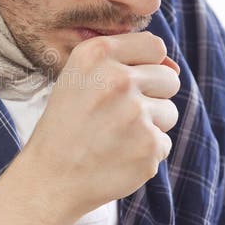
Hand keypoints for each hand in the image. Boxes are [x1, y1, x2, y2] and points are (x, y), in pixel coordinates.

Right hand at [21, 32, 180, 220]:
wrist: (49, 178)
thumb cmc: (67, 125)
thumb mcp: (79, 78)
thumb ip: (123, 62)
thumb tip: (174, 68)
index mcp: (97, 54)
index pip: (154, 46)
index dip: (145, 66)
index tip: (124, 86)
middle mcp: (117, 79)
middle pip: (169, 79)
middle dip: (152, 97)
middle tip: (117, 116)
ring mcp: (135, 113)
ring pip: (170, 112)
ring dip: (150, 126)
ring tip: (115, 137)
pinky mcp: (149, 146)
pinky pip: (164, 143)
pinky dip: (145, 153)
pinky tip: (117, 156)